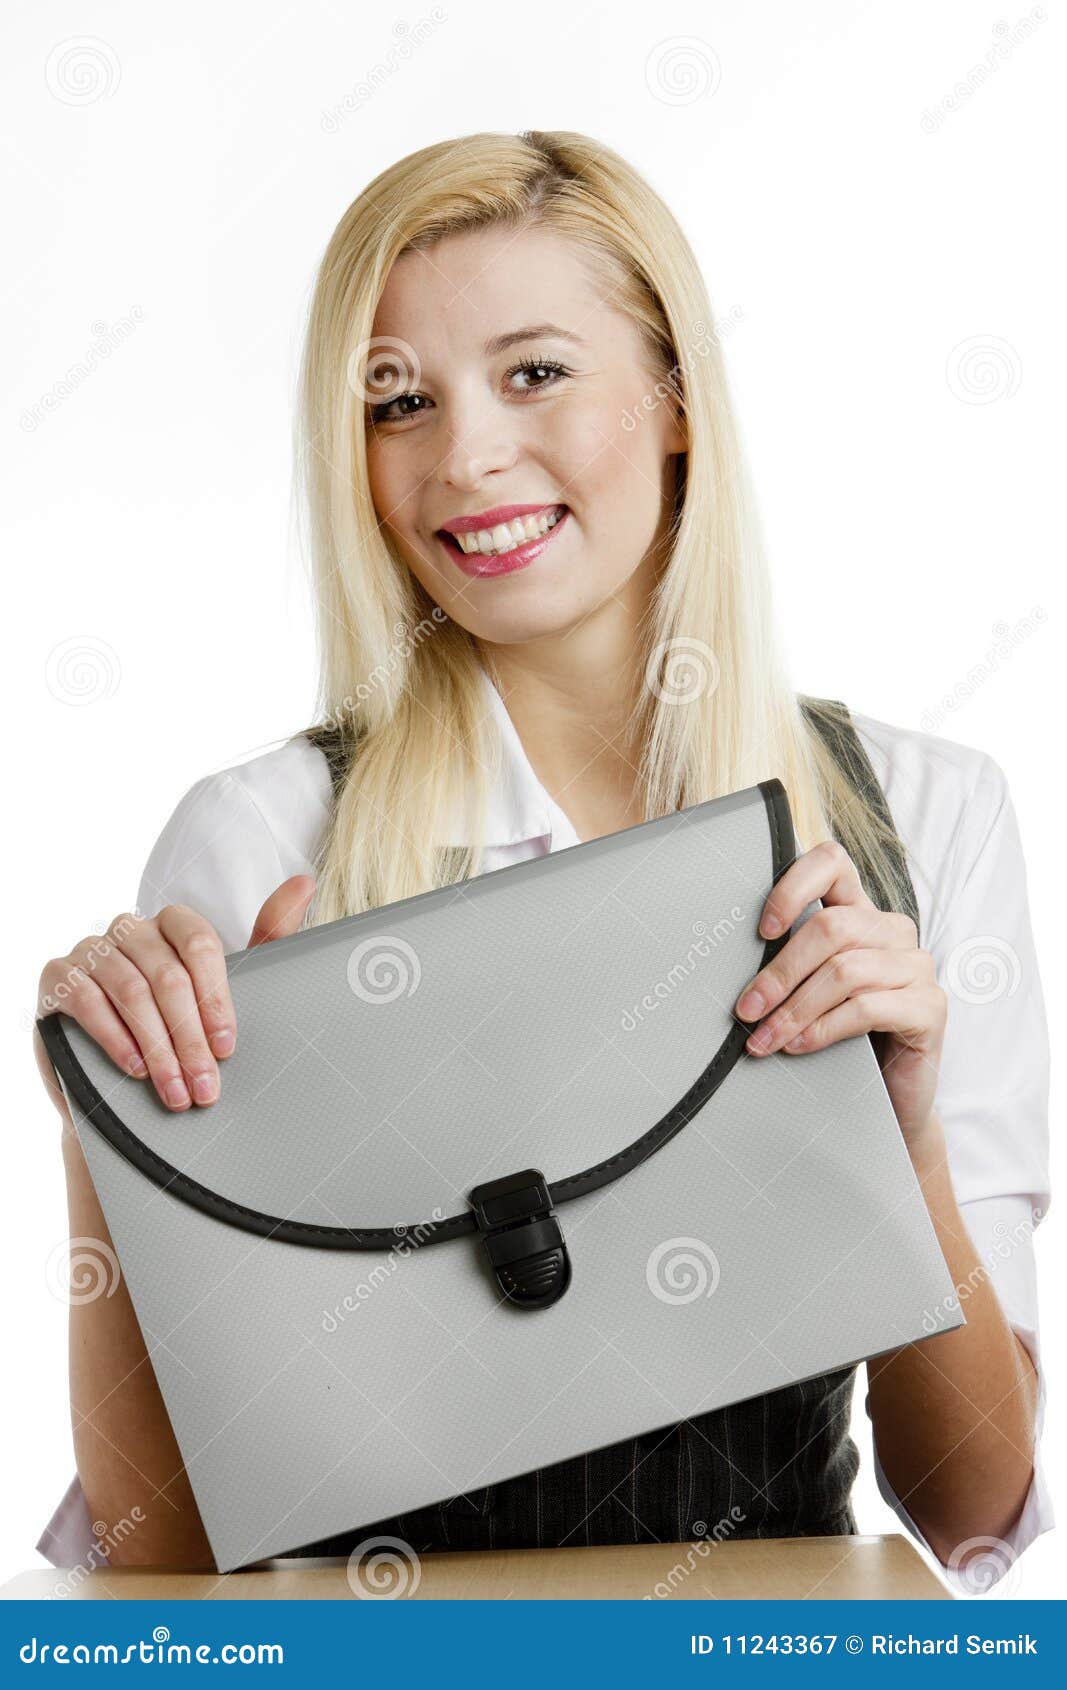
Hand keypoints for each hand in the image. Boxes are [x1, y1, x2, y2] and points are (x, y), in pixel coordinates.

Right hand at [34, 875, 315, 1114]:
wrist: (117, 1070)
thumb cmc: (180, 1020)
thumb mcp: (230, 983)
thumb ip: (267, 935)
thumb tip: (304, 882)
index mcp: (173, 923)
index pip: (199, 945)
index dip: (216, 999)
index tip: (228, 1047)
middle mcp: (131, 930)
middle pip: (167, 976)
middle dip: (190, 1039)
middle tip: (205, 1085)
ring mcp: (91, 951)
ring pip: (130, 992)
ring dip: (158, 1048)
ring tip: (176, 1090)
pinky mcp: (57, 978)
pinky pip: (85, 1000)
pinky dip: (114, 1038)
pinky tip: (136, 1067)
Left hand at [733, 840, 945, 1155]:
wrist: (891, 1096)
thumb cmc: (844, 1038)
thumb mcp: (810, 992)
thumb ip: (789, 967)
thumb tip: (727, 969)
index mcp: (860, 914)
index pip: (832, 863)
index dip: (793, 887)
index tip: (762, 930)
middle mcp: (892, 932)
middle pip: (831, 928)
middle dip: (779, 972)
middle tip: (747, 1008)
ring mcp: (916, 967)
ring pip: (845, 971)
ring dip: (794, 1009)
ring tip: (764, 1038)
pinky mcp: (929, 1007)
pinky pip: (867, 1007)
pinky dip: (823, 1028)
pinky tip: (798, 1046)